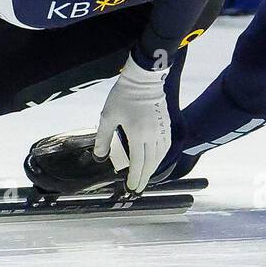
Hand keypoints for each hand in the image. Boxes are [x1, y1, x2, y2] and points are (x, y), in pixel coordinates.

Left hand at [94, 56, 170, 192]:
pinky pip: (166, 146)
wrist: (143, 78)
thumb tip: (99, 156)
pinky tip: (156, 159)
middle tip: (138, 188)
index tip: (131, 187)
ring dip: (153, 168)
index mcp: (137, 134)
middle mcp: (152, 135)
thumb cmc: (123, 96)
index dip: (135, 177)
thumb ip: (103, 138)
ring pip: (160, 156)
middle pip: (151, 163)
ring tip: (146, 176)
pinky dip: (161, 156)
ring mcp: (161, 130)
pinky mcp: (166, 124)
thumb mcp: (108, 117)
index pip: (138, 162)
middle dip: (144, 177)